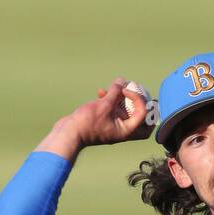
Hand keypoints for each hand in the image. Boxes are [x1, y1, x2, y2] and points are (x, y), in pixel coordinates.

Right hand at [36, 77, 153, 159]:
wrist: (69, 134)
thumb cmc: (87, 124)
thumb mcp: (103, 105)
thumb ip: (115, 92)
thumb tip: (122, 81)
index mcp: (127, 131)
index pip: (143, 114)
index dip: (138, 98)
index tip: (125, 90)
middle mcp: (123, 130)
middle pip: (142, 121)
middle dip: (142, 106)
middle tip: (139, 94)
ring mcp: (113, 126)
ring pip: (126, 112)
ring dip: (122, 99)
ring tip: (116, 88)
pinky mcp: (104, 122)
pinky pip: (112, 110)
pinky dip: (110, 100)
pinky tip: (101, 92)